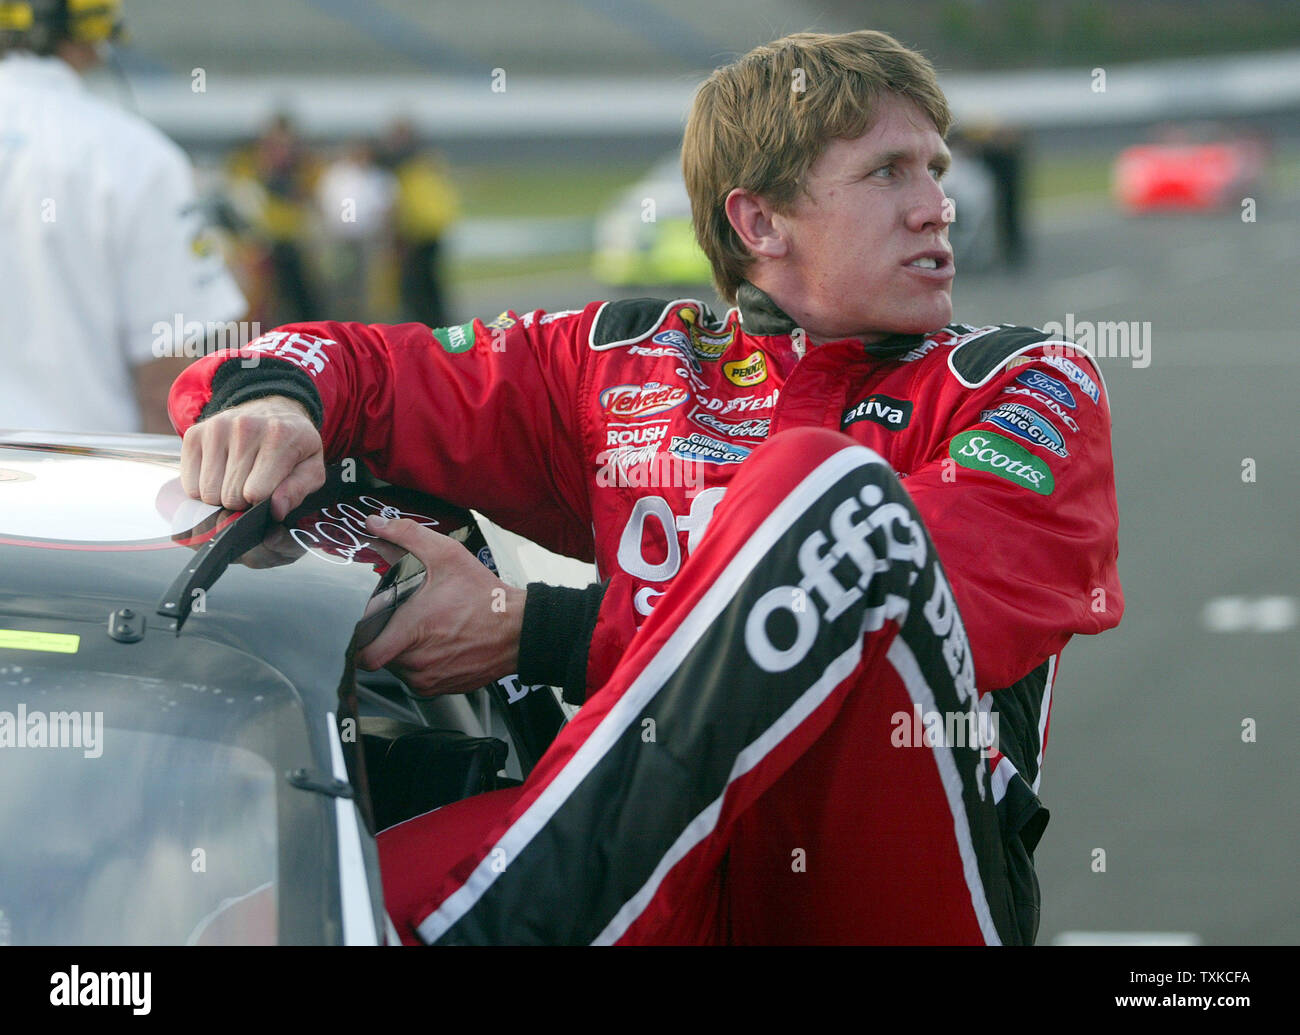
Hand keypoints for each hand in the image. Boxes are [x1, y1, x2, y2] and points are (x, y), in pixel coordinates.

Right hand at [180, 396, 324, 519]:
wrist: (273, 410)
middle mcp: (245, 427)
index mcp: (279, 436)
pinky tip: (220, 473)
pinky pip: (189, 485)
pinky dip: (203, 488)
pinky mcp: (195, 434)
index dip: (261, 502)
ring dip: (221, 495)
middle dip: (242, 502)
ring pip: (207, 493)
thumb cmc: (293, 445)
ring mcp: (216, 428)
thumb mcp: (311, 467)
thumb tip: (276, 509)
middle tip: (252, 486)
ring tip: (237, 478)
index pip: (256, 493)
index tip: (268, 493)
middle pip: (230, 496)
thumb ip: (298, 490)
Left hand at [355, 515, 526, 695]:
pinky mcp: (442, 687)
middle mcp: (418, 661)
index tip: (372, 627)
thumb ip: (407, 535)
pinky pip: (418, 679)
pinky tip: (438, 644)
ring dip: (404, 652)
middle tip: (406, 620)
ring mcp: (431, 678)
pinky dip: (422, 664)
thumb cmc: (484, 596)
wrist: (517, 630)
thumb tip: (377, 524)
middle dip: (387, 638)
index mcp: (413, 630)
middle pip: (382, 656)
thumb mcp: (447, 555)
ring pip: (399, 669)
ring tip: (425, 631)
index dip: (363, 641)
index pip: (366, 655)